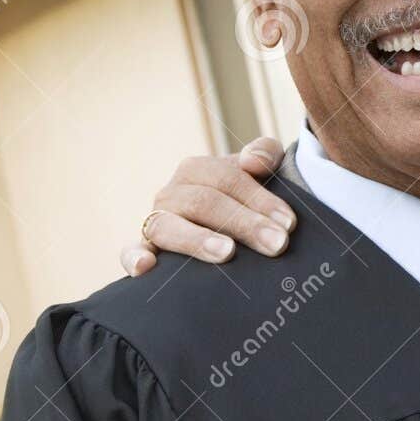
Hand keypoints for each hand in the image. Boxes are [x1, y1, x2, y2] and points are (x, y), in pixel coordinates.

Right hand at [122, 137, 293, 275]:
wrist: (223, 226)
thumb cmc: (245, 198)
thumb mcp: (260, 171)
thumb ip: (265, 153)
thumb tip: (253, 161)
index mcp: (198, 170)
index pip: (228, 179)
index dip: (260, 199)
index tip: (289, 223)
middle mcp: (172, 194)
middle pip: (204, 203)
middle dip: (244, 223)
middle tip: (277, 244)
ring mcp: (156, 221)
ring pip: (168, 226)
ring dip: (197, 239)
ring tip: (227, 253)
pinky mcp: (144, 249)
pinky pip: (130, 251)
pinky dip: (134, 257)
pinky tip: (146, 267)